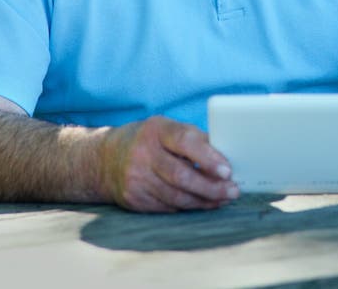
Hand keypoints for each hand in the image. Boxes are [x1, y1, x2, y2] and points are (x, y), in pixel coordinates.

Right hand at [98, 115, 239, 211]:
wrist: (105, 159)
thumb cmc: (148, 140)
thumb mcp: (166, 128)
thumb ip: (194, 139)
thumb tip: (226, 153)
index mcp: (156, 130)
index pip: (184, 141)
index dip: (208, 156)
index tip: (228, 170)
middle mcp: (143, 154)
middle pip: (181, 176)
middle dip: (211, 186)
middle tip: (233, 191)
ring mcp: (137, 179)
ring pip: (177, 196)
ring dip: (204, 200)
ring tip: (223, 199)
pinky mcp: (135, 199)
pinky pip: (168, 207)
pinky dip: (188, 207)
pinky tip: (202, 204)